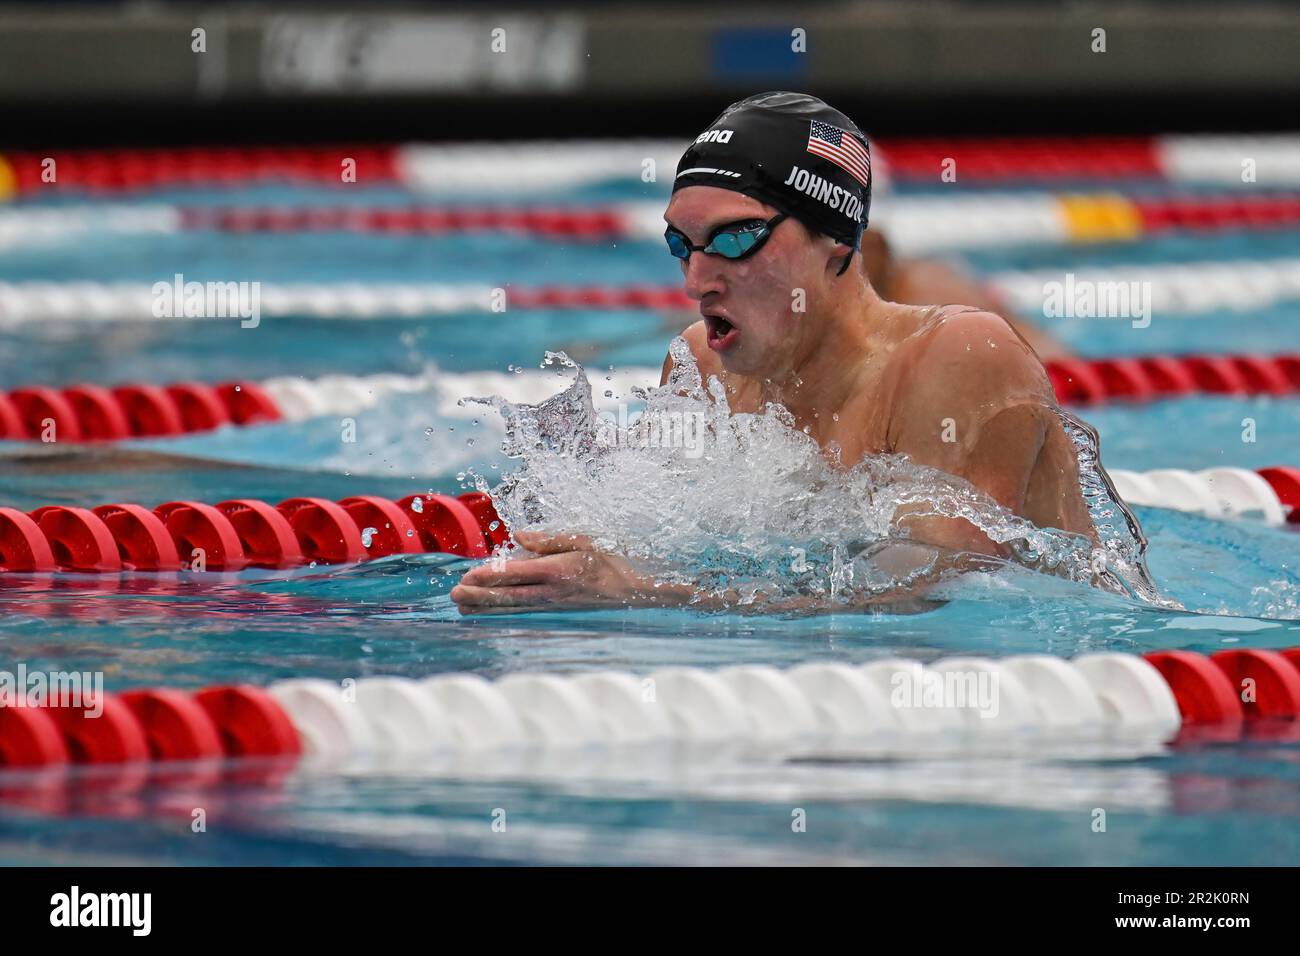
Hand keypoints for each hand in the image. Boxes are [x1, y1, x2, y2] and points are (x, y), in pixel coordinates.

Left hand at [451, 531, 673, 614]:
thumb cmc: (611, 561)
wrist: (635, 591)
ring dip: (486, 608)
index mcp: (557, 570)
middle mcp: (551, 591)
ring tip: (462, 608)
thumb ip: (548, 539)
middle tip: (454, 597)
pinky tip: (490, 613)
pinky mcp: (557, 611)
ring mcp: (553, 604)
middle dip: (479, 597)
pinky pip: (525, 612)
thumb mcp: (583, 540)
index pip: (515, 574)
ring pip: (513, 608)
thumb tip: (518, 535)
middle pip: (508, 595)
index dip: (489, 577)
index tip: (468, 577)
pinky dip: (504, 613)